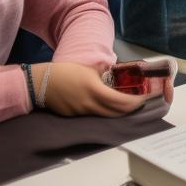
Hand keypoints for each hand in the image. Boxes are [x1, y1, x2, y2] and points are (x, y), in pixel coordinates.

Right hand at [33, 62, 147, 117]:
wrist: (41, 83)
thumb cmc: (66, 72)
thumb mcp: (89, 70)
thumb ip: (103, 74)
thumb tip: (115, 74)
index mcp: (94, 90)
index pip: (120, 101)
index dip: (133, 103)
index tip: (144, 100)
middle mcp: (89, 104)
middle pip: (115, 112)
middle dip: (129, 110)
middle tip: (140, 105)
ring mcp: (81, 112)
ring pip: (105, 116)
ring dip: (117, 113)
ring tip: (128, 108)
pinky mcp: (74, 116)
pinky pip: (93, 116)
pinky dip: (104, 113)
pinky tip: (108, 109)